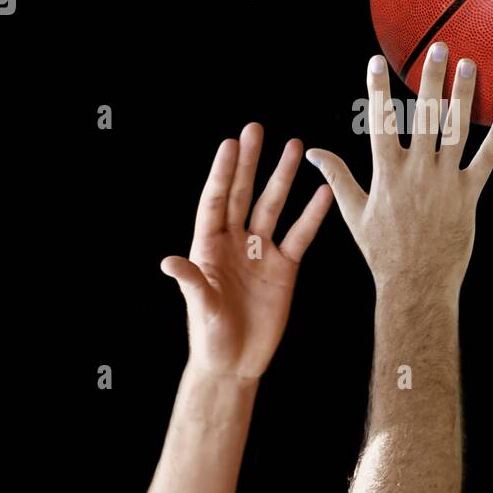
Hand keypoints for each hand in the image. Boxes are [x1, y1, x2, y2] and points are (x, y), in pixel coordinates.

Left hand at [161, 123, 332, 379]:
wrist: (235, 363)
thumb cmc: (210, 337)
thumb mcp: (201, 308)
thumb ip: (192, 282)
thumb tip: (169, 262)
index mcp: (208, 246)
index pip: (216, 202)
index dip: (222, 173)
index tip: (230, 144)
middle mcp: (234, 242)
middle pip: (243, 193)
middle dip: (250, 162)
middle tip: (256, 128)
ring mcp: (260, 252)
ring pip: (272, 207)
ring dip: (282, 178)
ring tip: (295, 146)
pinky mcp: (284, 267)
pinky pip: (300, 236)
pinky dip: (312, 215)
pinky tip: (324, 193)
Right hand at [306, 43, 492, 295]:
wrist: (416, 284)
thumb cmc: (382, 251)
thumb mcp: (354, 213)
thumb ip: (336, 177)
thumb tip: (311, 152)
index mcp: (386, 171)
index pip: (379, 121)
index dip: (377, 90)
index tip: (376, 61)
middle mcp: (416, 170)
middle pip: (423, 115)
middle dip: (431, 78)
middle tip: (440, 48)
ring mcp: (444, 181)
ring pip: (455, 130)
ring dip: (463, 96)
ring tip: (471, 66)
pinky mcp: (468, 196)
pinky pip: (486, 160)